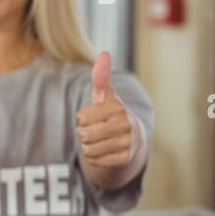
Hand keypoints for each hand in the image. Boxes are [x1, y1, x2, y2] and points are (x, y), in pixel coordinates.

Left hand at [77, 51, 137, 169]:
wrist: (132, 138)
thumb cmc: (111, 114)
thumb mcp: (104, 96)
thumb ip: (101, 78)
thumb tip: (104, 54)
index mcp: (118, 107)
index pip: (82, 116)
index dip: (82, 118)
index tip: (92, 116)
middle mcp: (127, 124)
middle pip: (85, 134)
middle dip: (84, 134)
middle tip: (95, 130)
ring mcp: (129, 143)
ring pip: (89, 149)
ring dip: (88, 146)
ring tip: (100, 140)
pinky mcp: (126, 159)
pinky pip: (96, 161)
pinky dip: (95, 158)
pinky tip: (104, 151)